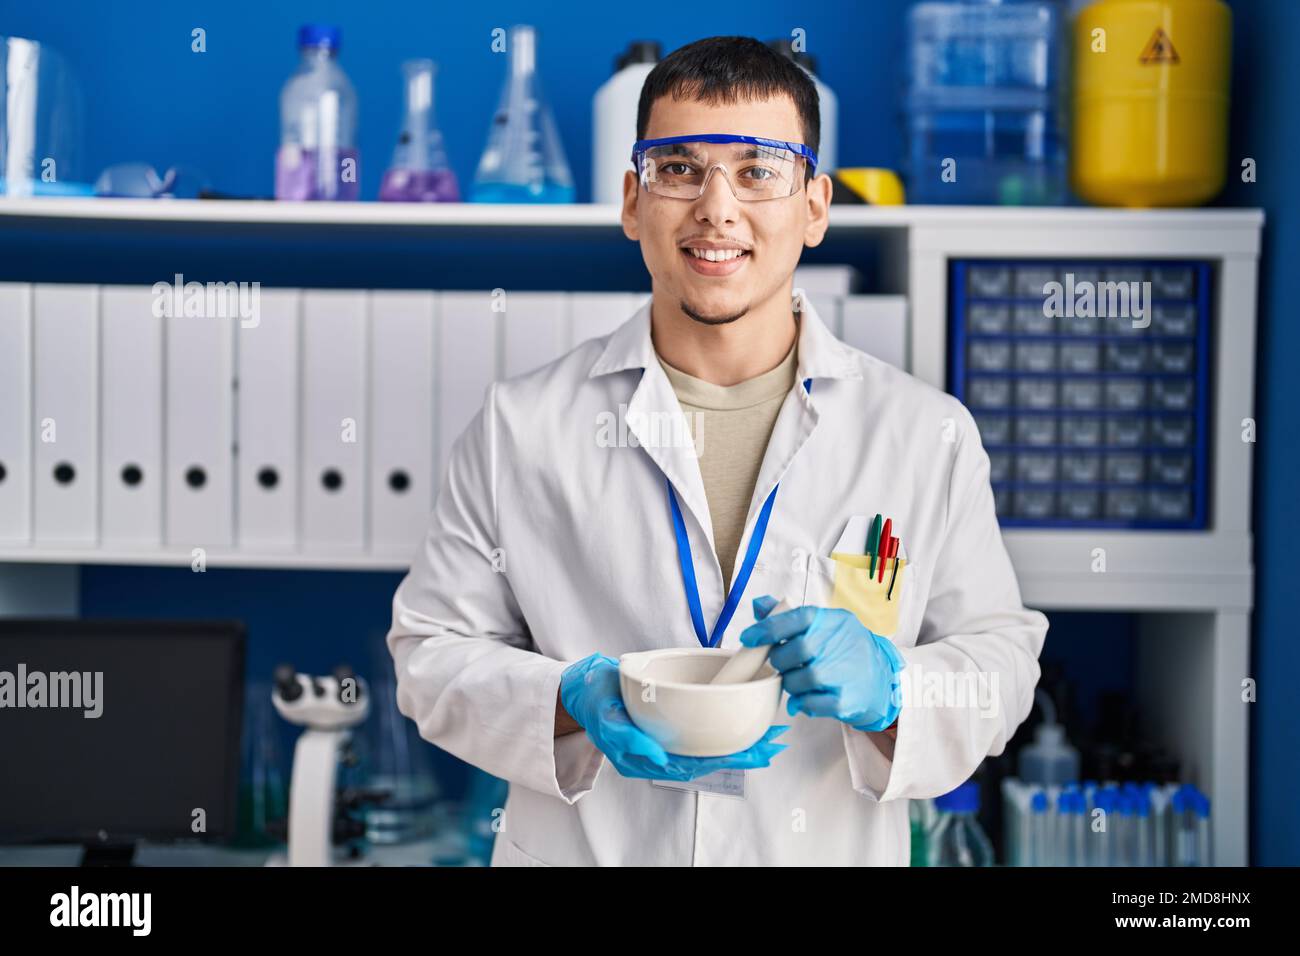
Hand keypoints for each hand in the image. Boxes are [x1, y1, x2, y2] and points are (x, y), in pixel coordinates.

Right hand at [559, 653, 789, 780]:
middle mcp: (658, 755)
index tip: (751, 754)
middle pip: (707, 759)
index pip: (692, 765)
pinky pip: (701, 735)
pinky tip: (744, 725)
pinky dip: (725, 732)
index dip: (724, 760)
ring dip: (739, 745)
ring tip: (769, 738)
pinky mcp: (669, 727)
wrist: (585, 688)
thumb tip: (657, 756)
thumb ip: (627, 737)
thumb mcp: (605, 716)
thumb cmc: (595, 702)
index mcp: (644, 759)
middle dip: (742, 754)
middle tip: (774, 745)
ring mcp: (665, 742)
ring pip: (707, 749)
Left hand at [740, 595, 904, 731]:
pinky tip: (805, 698)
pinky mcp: (847, 699)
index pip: (797, 617)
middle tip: (782, 664)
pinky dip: (802, 702)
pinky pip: (811, 703)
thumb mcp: (824, 625)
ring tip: (797, 680)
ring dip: (790, 683)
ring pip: (801, 679)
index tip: (748, 638)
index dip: (768, 627)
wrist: (882, 679)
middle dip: (780, 660)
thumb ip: (789, 616)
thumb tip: (759, 605)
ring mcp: (846, 672)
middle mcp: (841, 643)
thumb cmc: (845, 650)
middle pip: (796, 650)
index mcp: (833, 620)